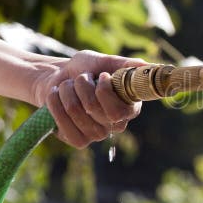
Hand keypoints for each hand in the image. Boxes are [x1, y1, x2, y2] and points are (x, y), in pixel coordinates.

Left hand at [32, 50, 147, 147]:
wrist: (60, 78)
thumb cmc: (86, 69)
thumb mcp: (105, 61)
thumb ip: (125, 64)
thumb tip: (148, 66)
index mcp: (130, 107)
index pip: (119, 111)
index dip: (105, 92)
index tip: (102, 75)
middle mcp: (116, 125)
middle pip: (93, 109)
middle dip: (82, 86)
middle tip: (80, 78)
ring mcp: (98, 135)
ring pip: (76, 114)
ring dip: (66, 93)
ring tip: (66, 85)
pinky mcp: (78, 140)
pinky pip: (64, 127)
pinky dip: (55, 106)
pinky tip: (55, 97)